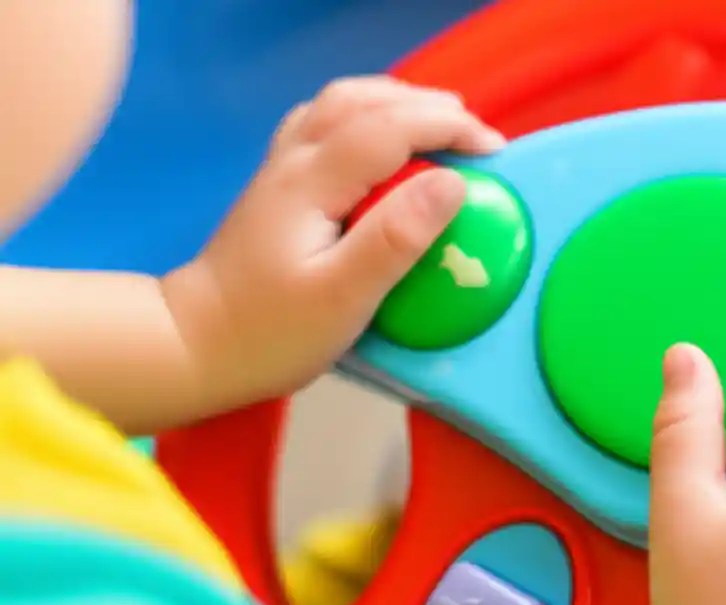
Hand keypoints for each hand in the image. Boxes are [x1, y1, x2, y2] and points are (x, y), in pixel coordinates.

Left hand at [161, 76, 503, 405]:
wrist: (193, 345)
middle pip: (363, 100)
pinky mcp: (277, 185)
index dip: (447, 128)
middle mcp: (293, 160)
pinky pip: (325, 125)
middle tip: (476, 136)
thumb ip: (396, 238)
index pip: (389, 126)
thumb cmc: (270, 332)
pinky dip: (366, 117)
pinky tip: (383, 140)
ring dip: (396, 104)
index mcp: (311, 182)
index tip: (494, 150)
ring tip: (441, 128)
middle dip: (427, 108)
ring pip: (340, 104)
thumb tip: (451, 184)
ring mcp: (279, 168)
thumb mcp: (342, 297)